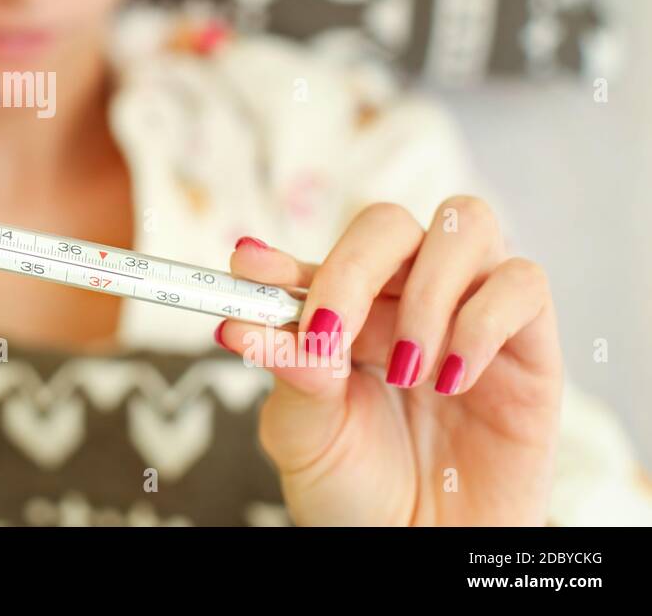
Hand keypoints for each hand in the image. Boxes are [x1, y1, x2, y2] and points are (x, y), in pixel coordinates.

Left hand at [215, 198, 563, 525]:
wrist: (420, 554)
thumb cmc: (357, 494)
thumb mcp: (305, 438)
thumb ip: (290, 376)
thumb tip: (248, 322)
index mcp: (343, 314)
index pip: (317, 258)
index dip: (282, 260)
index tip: (248, 272)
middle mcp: (406, 300)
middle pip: (389, 224)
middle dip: (352, 267)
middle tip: (329, 333)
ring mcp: (469, 315)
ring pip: (467, 223)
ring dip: (427, 292)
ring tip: (406, 371)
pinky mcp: (530, 348)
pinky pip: (523, 283)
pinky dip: (483, 321)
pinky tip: (453, 380)